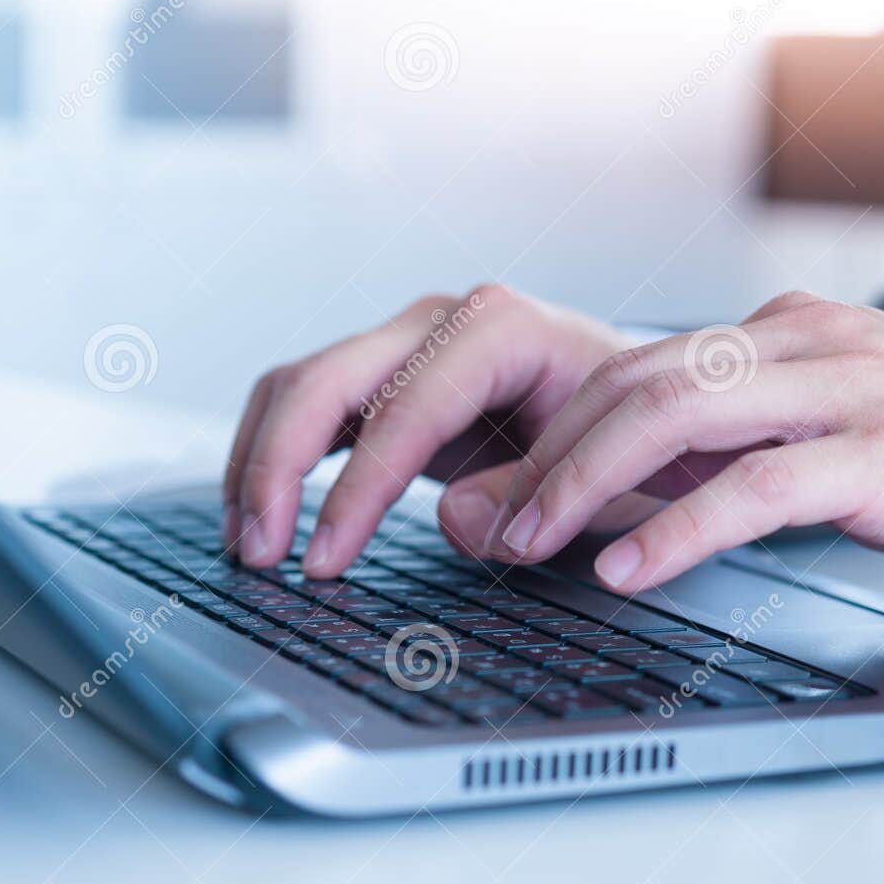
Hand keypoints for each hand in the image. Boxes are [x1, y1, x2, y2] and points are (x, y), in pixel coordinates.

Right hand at [224, 284, 657, 573]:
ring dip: (260, 463)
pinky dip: (274, 456)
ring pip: (299, 386)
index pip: (403, 410)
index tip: (323, 561)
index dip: (355, 492)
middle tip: (260, 556)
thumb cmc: (626, 432)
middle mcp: (441, 322)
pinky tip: (262, 514)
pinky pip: (308, 404)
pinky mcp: (388, 375)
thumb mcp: (604, 472)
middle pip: (324, 380)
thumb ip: (531, 495)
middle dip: (277, 469)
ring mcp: (407, 342)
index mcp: (501, 330)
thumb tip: (453, 521)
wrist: (635, 400)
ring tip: (248, 545)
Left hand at [483, 292, 883, 601]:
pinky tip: (627, 566)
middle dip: (549, 454)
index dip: (559, 431)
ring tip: (528, 540)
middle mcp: (808, 347)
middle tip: (490, 520)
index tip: (504, 491)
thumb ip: (741, 455)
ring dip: (586, 482)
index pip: (641, 368)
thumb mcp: (836, 443)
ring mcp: (849, 392)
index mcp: (789, 339)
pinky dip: (680, 527)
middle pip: (638, 381)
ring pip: (678, 416)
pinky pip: (758, 485)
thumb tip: (633, 501)